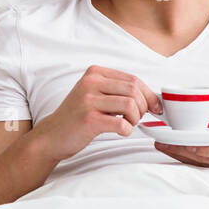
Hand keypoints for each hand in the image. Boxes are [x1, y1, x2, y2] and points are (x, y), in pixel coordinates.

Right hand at [41, 65, 162, 162]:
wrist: (52, 135)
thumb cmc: (78, 116)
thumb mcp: (94, 94)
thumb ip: (117, 91)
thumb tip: (151, 98)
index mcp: (95, 73)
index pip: (132, 79)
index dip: (149, 94)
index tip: (156, 107)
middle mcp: (90, 83)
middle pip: (134, 90)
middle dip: (143, 107)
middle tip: (138, 118)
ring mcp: (88, 101)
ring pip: (130, 105)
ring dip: (135, 119)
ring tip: (127, 124)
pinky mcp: (88, 120)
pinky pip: (121, 124)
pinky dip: (127, 130)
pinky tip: (120, 131)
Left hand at [152, 108, 208, 181]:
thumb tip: (200, 117)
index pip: (202, 148)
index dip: (183, 144)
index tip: (169, 138)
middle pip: (194, 157)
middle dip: (174, 150)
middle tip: (158, 143)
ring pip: (196, 164)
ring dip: (178, 156)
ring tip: (162, 147)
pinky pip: (202, 168)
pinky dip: (189, 161)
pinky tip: (178, 155)